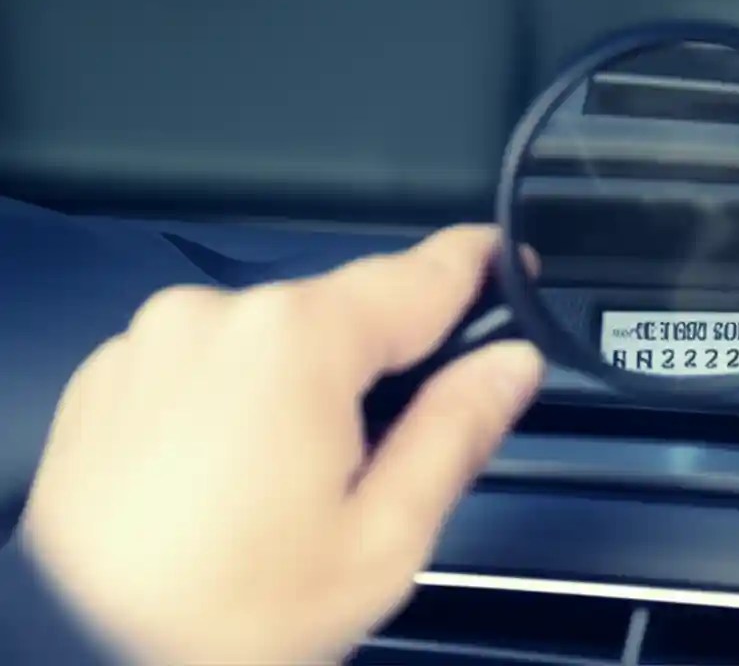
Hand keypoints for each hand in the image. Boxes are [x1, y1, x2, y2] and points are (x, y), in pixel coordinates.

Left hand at [18, 226, 543, 663]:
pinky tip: (234, 484)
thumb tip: (509, 366)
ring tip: (291, 493)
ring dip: (306, 390)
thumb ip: (458, 431)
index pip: (420, 273)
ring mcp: (153, 345)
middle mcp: (215, 319)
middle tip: (386, 463)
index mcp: (295, 344)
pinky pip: (210, 365)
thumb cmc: (218, 621)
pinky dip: (239, 405)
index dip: (478, 265)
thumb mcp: (381, 538)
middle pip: (345, 316)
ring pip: (276, 343)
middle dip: (382, 370)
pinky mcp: (112, 377)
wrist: (81, 658)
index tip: (506, 260)